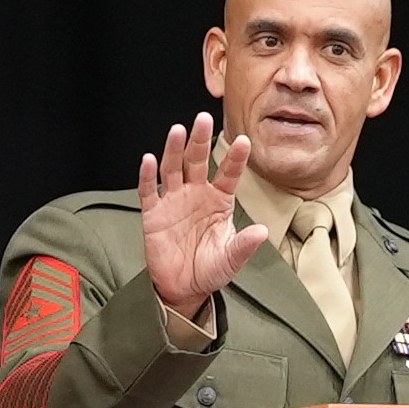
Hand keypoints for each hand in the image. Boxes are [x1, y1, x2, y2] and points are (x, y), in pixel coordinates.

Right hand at [137, 112, 263, 329]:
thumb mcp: (232, 259)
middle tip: (203, 119)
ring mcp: (174, 201)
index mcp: (219, 200)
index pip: (229, 174)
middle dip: (200, 140)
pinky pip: (149, 191)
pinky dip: (147, 176)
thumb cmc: (210, 269)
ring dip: (174, 150)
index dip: (235, 159)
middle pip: (197, 161)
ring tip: (178, 131)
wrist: (183, 288)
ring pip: (173, 168)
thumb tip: (261, 231)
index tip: (244, 141)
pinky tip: (149, 160)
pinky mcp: (153, 214)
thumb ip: (244, 245)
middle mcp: (196, 194)